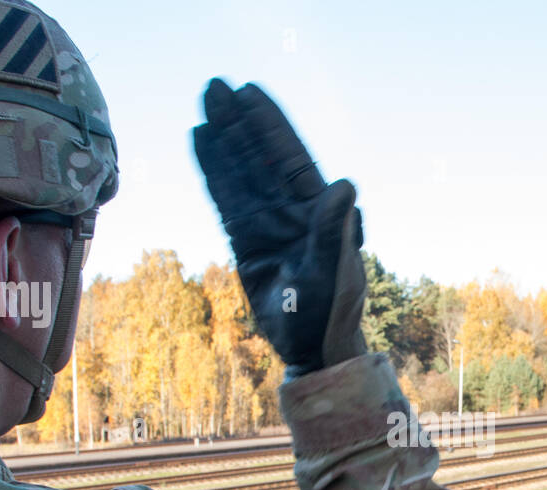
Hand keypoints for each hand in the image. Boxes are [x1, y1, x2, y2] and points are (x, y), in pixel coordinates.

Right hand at [193, 78, 366, 376]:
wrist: (314, 347)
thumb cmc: (331, 313)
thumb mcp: (334, 271)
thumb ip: (333, 230)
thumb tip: (345, 185)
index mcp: (318, 212)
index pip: (289, 158)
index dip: (269, 126)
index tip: (249, 93)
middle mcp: (292, 211)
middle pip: (260, 158)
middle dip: (240, 123)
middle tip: (215, 86)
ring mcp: (268, 225)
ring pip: (241, 174)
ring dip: (224, 141)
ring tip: (204, 105)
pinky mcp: (248, 243)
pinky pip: (227, 200)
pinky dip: (215, 172)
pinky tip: (201, 144)